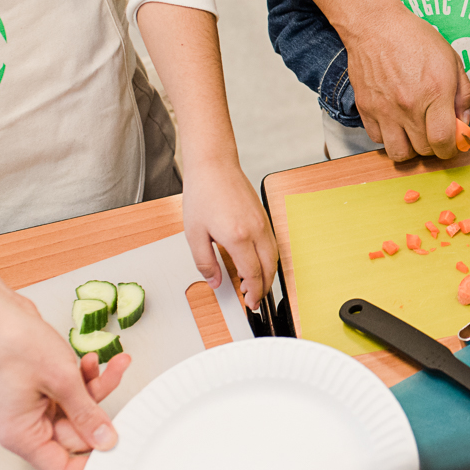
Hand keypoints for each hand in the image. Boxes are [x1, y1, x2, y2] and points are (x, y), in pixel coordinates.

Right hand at [0, 296, 130, 469]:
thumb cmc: (15, 344)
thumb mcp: (62, 381)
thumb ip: (87, 413)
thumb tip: (105, 439)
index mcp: (21, 435)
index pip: (60, 467)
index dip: (90, 461)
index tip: (116, 447)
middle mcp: (24, 426)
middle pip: (74, 434)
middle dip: (99, 408)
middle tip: (119, 387)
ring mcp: (31, 407)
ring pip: (76, 409)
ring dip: (97, 387)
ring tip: (114, 364)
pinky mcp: (39, 389)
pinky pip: (70, 393)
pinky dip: (84, 378)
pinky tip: (91, 361)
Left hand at [181, 155, 277, 304]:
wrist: (214, 166)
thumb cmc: (203, 194)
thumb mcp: (194, 234)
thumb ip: (205, 262)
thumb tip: (215, 281)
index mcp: (238, 237)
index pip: (253, 274)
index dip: (253, 292)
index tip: (249, 302)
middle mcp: (256, 230)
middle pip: (270, 267)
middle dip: (265, 287)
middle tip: (255, 299)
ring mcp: (263, 222)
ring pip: (275, 256)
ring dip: (269, 274)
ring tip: (257, 285)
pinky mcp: (264, 215)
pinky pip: (273, 243)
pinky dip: (270, 259)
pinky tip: (258, 263)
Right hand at [346, 3, 469, 160]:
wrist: (377, 26)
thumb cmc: (416, 39)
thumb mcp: (452, 60)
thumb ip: (463, 95)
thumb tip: (463, 123)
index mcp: (435, 92)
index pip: (443, 141)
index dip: (451, 149)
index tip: (452, 144)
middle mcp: (409, 106)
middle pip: (423, 150)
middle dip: (434, 147)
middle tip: (435, 132)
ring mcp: (385, 110)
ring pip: (398, 153)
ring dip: (410, 149)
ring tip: (414, 133)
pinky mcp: (366, 109)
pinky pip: (378, 139)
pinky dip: (388, 137)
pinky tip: (396, 123)